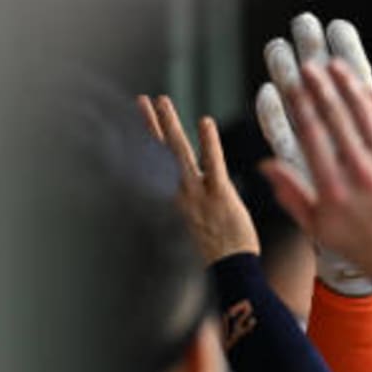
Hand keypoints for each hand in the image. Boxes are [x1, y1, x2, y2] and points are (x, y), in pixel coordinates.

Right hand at [137, 94, 259, 261]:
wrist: (231, 271)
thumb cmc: (221, 251)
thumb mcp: (199, 225)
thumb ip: (193, 204)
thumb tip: (190, 193)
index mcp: (176, 199)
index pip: (157, 163)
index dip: (148, 141)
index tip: (140, 121)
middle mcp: (181, 194)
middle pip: (160, 152)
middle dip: (151, 124)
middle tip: (141, 100)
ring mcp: (198, 194)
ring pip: (179, 153)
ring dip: (169, 124)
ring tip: (161, 100)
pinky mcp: (220, 196)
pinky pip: (213, 164)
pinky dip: (209, 142)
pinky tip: (204, 122)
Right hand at [261, 61, 371, 281]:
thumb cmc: (363, 247)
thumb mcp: (319, 228)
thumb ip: (291, 194)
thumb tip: (265, 164)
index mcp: (334, 188)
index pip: (312, 134)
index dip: (301, 103)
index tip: (293, 83)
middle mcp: (362, 173)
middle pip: (338, 117)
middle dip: (322, 86)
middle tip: (310, 66)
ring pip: (368, 114)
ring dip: (351, 87)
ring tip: (338, 68)